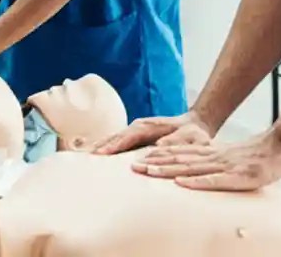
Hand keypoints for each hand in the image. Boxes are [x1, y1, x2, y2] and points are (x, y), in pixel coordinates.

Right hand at [92, 110, 213, 154]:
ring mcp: (137, 129)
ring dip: (101, 145)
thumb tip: (160, 146)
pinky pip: (118, 140)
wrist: (195, 124)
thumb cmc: (194, 134)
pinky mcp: (136, 135)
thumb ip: (176, 141)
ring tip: (85, 155)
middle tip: (87, 156)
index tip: (102, 153)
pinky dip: (106, 146)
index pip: (129, 136)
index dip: (115, 144)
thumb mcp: (191, 138)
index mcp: (151, 126)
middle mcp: (140, 125)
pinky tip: (97, 154)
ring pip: (115, 137)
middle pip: (117, 135)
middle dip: (102, 145)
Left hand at [130, 129, 280, 191]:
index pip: (180, 154)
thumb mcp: (230, 157)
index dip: (159, 156)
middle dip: (155, 163)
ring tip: (149, 171)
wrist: (279, 147)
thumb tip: (195, 169)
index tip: (140, 158)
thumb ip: (213, 162)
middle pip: (179, 160)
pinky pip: (213, 180)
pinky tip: (180, 184)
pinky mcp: (236, 177)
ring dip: (168, 170)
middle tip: (133, 165)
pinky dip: (195, 182)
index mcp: (211, 153)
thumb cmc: (256, 157)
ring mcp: (224, 166)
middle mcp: (213, 157)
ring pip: (191, 168)